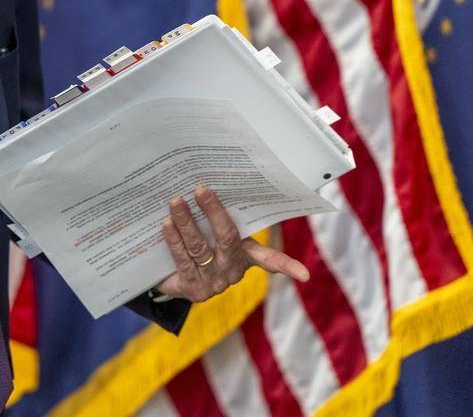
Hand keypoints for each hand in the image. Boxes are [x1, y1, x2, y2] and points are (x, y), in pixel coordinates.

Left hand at [154, 186, 309, 302]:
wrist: (173, 279)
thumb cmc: (199, 248)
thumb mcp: (213, 235)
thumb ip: (217, 218)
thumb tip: (207, 183)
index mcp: (244, 256)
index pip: (269, 260)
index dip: (287, 266)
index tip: (305, 275)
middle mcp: (232, 271)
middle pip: (227, 238)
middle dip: (214, 212)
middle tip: (201, 189)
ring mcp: (213, 283)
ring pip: (199, 247)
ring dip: (186, 221)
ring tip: (175, 201)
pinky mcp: (192, 289)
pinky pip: (183, 260)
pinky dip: (174, 240)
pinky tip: (166, 225)